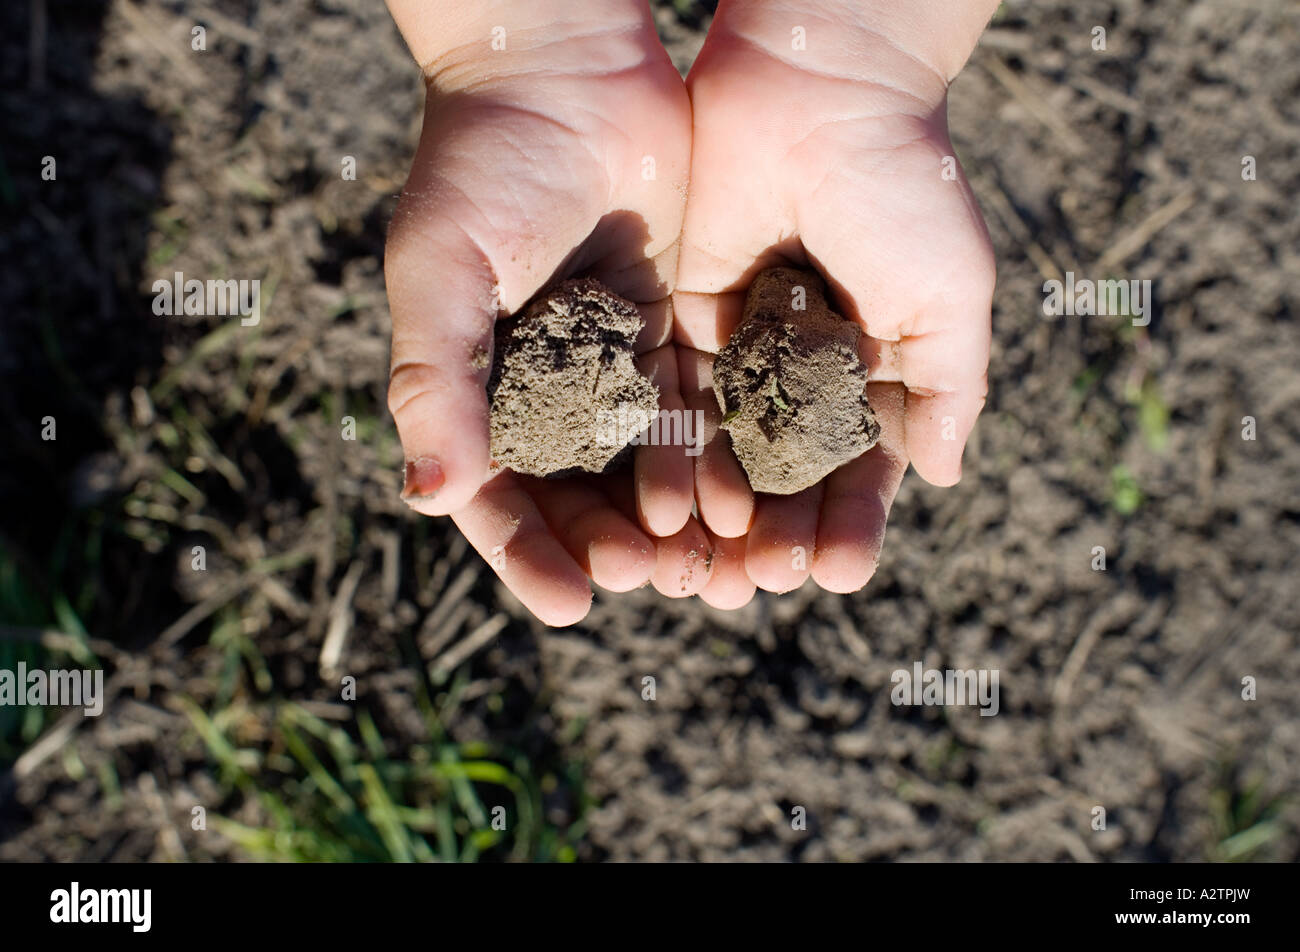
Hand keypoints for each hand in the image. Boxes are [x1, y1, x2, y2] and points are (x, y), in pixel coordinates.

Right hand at [384, 1, 704, 624]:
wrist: (564, 72)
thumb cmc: (480, 165)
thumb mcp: (440, 273)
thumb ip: (436, 383)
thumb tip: (429, 498)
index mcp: (474, 387)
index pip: (497, 495)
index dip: (527, 553)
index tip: (568, 602)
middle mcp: (540, 390)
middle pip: (574, 495)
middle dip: (608, 545)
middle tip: (648, 581)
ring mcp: (607, 363)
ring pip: (638, 466)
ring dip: (668, 521)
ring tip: (706, 567)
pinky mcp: (667, 329)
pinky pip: (690, 409)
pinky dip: (709, 457)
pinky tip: (739, 501)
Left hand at [675, 1, 995, 600]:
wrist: (822, 86)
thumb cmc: (904, 185)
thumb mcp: (950, 294)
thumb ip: (950, 387)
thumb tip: (946, 477)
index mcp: (872, 369)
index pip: (859, 468)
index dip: (851, 522)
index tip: (840, 574)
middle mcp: (802, 370)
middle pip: (786, 475)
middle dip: (776, 533)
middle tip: (763, 585)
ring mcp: (740, 347)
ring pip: (728, 453)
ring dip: (721, 517)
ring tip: (713, 571)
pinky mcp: (682, 317)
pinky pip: (677, 400)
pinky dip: (677, 457)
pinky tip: (673, 511)